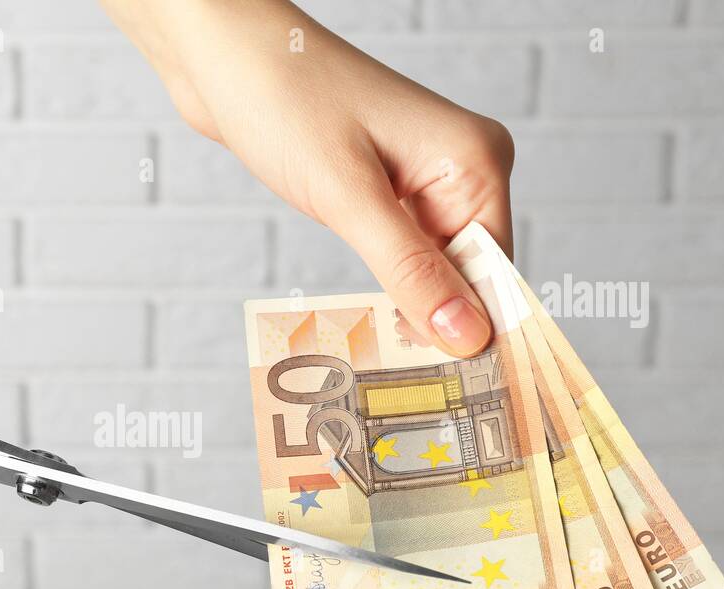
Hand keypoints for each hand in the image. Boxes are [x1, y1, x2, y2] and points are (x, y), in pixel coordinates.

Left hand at [103, 0, 513, 356]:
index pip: (497, 271)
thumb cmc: (286, 102)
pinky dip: (389, 290)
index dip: (477, 331)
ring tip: (390, 369)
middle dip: (441, 327)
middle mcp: (462, 169)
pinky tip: (373, 328)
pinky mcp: (388, 191)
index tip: (462, 397)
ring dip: (411, 314)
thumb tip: (468, 336)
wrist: (225, 57)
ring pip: (435, 271)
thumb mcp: (349, 197)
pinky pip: (403, 256)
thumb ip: (410, 269)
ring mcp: (425, 180)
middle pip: (470, 275)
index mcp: (475, 161)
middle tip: (414, 395)